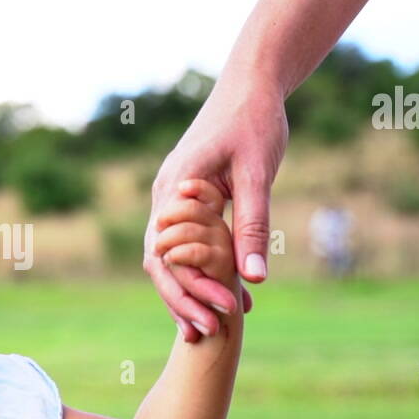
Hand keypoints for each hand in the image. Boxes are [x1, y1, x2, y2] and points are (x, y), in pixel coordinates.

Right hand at [143, 79, 286, 340]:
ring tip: (210, 326)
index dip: (190, 290)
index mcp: (175, 190)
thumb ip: (253, 225)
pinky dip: (196, 270)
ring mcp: (171, 200)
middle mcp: (164, 198)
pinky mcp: (185, 201)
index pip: (168, 255)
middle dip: (183, 301)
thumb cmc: (255, 122)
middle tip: (210, 334)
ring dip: (187, 291)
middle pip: (160, 263)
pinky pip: (183, 243)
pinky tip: (219, 293)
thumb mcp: (258, 175)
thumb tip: (254, 278)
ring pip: (168, 257)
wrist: (251, 84)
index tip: (222, 315)